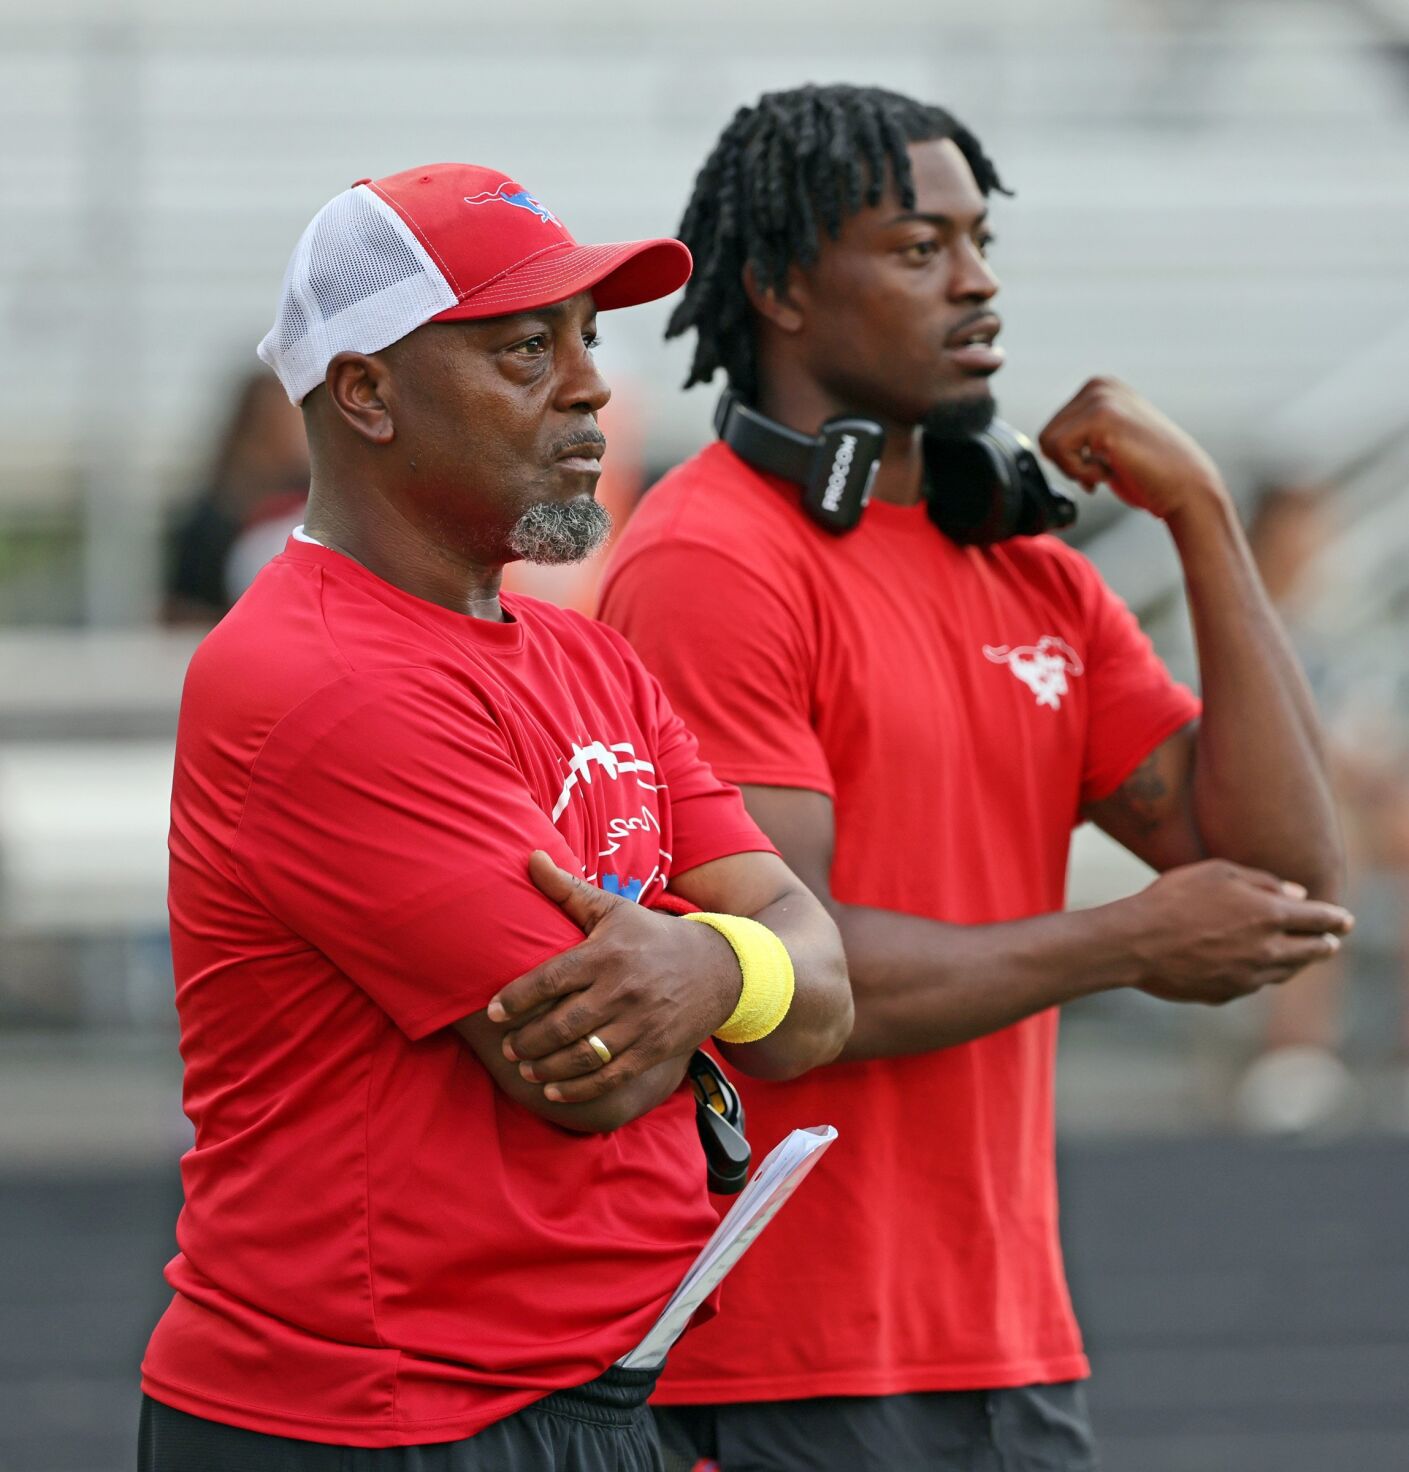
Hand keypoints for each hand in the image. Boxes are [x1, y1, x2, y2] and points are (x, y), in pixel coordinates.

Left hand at [485, 852, 741, 1103]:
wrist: (718, 968)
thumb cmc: (653, 937)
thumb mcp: (614, 909)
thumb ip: (569, 890)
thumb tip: (531, 857)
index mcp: (607, 953)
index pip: (551, 979)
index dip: (517, 998)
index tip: (494, 1011)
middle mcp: (622, 990)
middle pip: (563, 1023)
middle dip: (528, 1040)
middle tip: (507, 1046)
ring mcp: (640, 1023)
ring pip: (583, 1055)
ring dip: (547, 1067)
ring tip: (525, 1068)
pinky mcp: (654, 1049)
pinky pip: (610, 1076)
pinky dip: (578, 1089)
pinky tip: (553, 1089)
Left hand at [1038, 377, 1225, 520]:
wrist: (1186, 488)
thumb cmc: (1148, 474)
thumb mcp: (1106, 443)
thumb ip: (1080, 435)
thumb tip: (1044, 446)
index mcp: (1099, 388)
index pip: (1051, 431)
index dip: (1071, 459)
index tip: (1105, 462)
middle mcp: (1098, 385)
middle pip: (1046, 436)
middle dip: (1071, 464)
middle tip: (1108, 467)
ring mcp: (1100, 397)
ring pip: (1048, 443)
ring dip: (1076, 468)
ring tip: (1111, 466)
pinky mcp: (1101, 416)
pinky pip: (1059, 451)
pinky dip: (1082, 472)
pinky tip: (1112, 469)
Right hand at [1119, 859, 1353, 1004]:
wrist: (1135, 942)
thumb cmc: (1173, 898)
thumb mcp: (1217, 872)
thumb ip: (1262, 881)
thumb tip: (1296, 894)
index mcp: (1269, 914)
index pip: (1319, 918)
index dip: (1336, 918)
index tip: (1345, 919)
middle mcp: (1268, 950)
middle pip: (1313, 950)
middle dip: (1326, 943)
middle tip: (1332, 941)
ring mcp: (1249, 976)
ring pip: (1288, 971)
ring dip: (1299, 961)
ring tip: (1304, 955)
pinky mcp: (1229, 993)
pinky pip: (1256, 983)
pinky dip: (1265, 973)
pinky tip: (1259, 966)